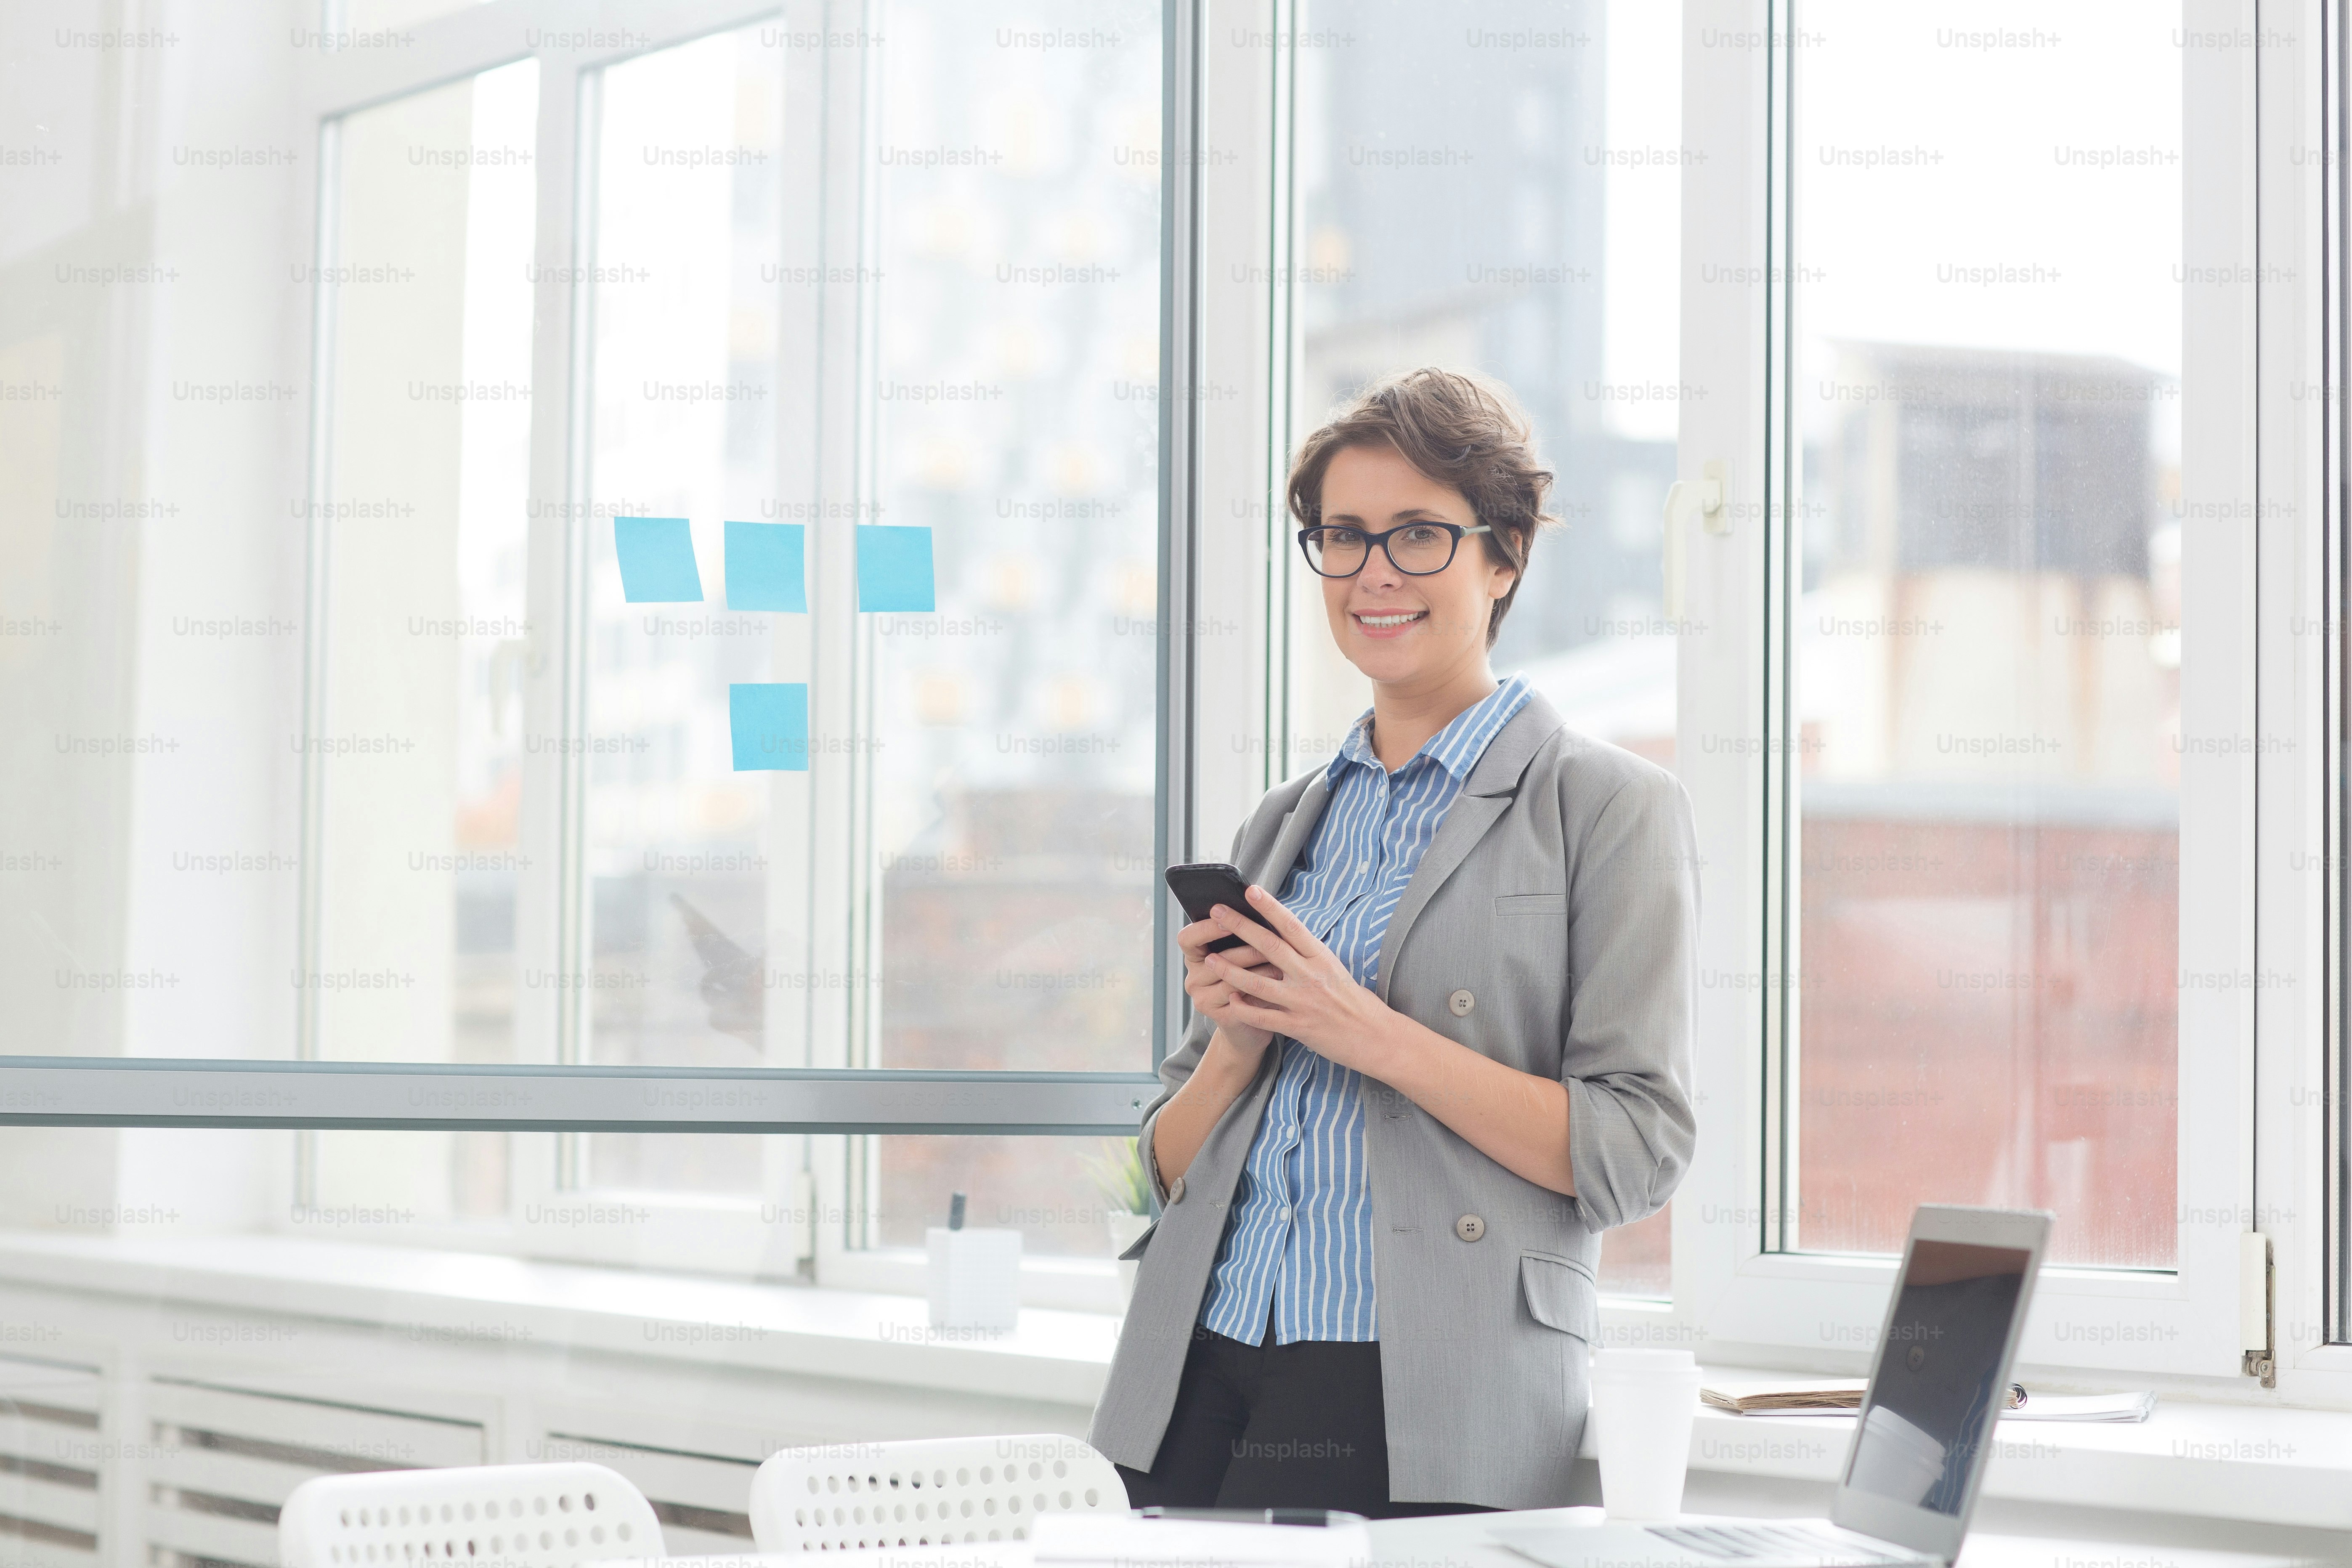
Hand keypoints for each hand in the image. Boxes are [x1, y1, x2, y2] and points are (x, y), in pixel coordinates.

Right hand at [1177, 905, 1281, 1058]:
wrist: (1250, 1026)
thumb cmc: (1249, 979)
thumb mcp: (1240, 955)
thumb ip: (1242, 936)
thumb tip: (1257, 908)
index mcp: (1194, 958)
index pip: (1187, 938)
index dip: (1206, 928)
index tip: (1228, 917)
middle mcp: (1194, 979)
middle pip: (1215, 958)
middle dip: (1244, 947)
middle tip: (1267, 935)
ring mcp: (1205, 1001)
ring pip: (1231, 979)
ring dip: (1258, 966)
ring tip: (1282, 957)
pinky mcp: (1222, 1018)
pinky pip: (1244, 1000)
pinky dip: (1264, 987)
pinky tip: (1280, 979)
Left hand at [1203, 885, 1401, 1075]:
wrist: (1377, 1037)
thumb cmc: (1355, 1002)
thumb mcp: (1334, 970)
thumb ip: (1308, 955)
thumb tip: (1284, 935)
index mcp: (1321, 957)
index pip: (1291, 926)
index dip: (1269, 907)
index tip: (1250, 891)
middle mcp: (1311, 976)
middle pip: (1269, 946)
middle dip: (1240, 927)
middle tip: (1216, 911)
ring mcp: (1303, 1002)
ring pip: (1258, 983)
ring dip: (1230, 970)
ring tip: (1209, 959)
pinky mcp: (1299, 1027)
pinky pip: (1263, 1017)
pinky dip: (1244, 1009)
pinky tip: (1228, 1000)